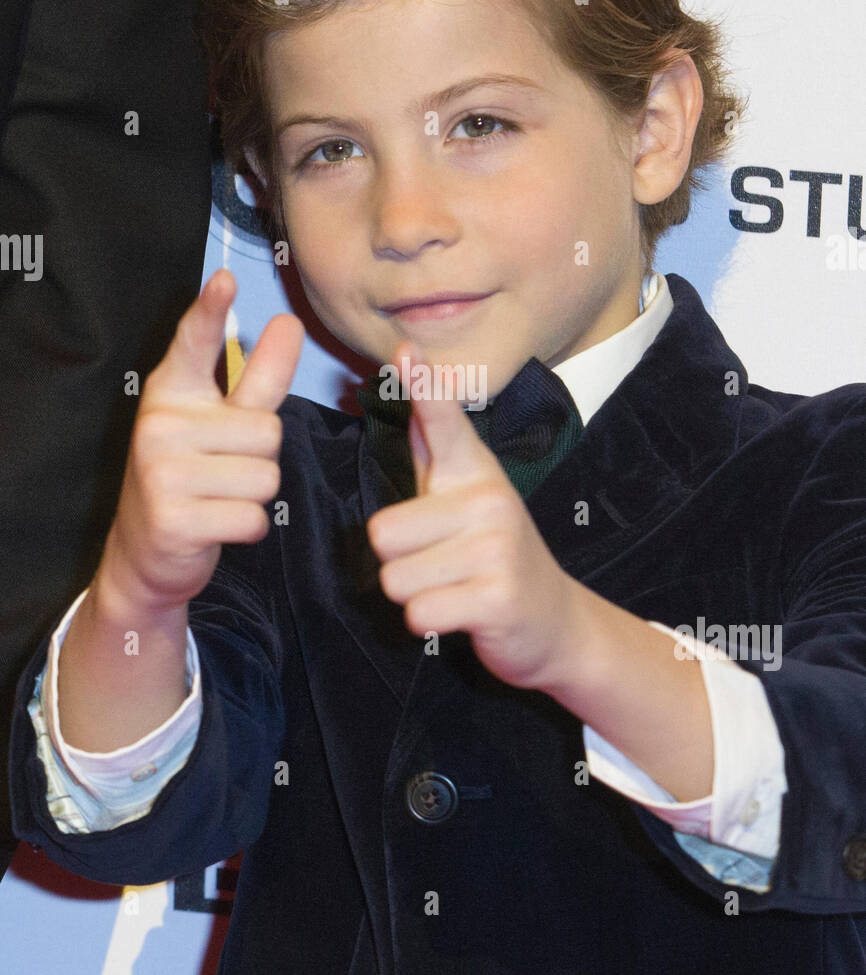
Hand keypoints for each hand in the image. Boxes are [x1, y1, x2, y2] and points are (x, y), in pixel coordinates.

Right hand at [100, 268, 303, 609]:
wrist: (145, 552)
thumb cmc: (191, 476)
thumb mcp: (221, 421)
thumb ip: (259, 377)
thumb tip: (290, 322)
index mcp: (172, 392)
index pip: (194, 344)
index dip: (210, 311)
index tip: (225, 280)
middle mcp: (160, 424)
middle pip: (268, 431)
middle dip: (260, 458)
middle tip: (221, 472)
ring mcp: (161, 471)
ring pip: (266, 476)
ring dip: (254, 497)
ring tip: (216, 498)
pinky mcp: (172, 519)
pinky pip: (253, 517)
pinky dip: (246, 528)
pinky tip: (214, 526)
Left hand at [365, 341, 579, 692]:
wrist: (551, 618)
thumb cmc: (487, 549)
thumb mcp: (460, 491)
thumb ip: (430, 437)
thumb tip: (407, 365)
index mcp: (472, 472)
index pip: (442, 420)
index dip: (424, 388)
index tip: (407, 351)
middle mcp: (488, 499)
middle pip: (382, 534)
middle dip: (398, 562)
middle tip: (439, 563)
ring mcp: (497, 547)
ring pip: (396, 579)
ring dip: (414, 595)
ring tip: (452, 586)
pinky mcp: (499, 596)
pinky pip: (419, 614)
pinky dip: (429, 623)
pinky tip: (462, 612)